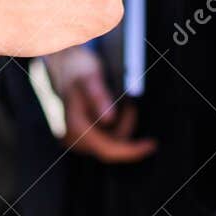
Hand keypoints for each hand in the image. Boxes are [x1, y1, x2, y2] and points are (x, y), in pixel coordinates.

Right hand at [46, 45, 155, 163]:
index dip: (131, 150)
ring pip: (110, 141)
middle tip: (130, 103)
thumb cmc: (77, 69)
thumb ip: (99, 97)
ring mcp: (76, 138)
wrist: (64, 65)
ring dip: (122, 124)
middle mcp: (73, 138)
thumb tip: (109, 119)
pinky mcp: (81, 135)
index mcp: (76, 127)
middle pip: (112, 146)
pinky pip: (105, 137)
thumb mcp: (90, 77)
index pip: (108, 150)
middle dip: (126, 126)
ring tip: (123, 102)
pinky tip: (116, 108)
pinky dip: (116, 124)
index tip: (151, 144)